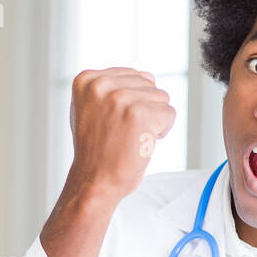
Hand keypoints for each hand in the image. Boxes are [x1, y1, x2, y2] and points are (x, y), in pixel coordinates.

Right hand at [67, 67, 176, 200]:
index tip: (112, 122)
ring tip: (130, 138)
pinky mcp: (139, 113)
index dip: (131, 102)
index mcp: (87, 79)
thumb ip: (112, 88)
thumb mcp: (92, 109)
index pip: (134, 76)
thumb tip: (147, 77)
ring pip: (161, 98)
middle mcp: (101, 84)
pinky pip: (169, 114)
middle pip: (149, 84)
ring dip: (152, 121)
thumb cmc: (97, 150)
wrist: (93, 181)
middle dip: (143, 109)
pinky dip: (161, 132)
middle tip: (121, 133)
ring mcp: (120, 98)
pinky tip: (140, 143)